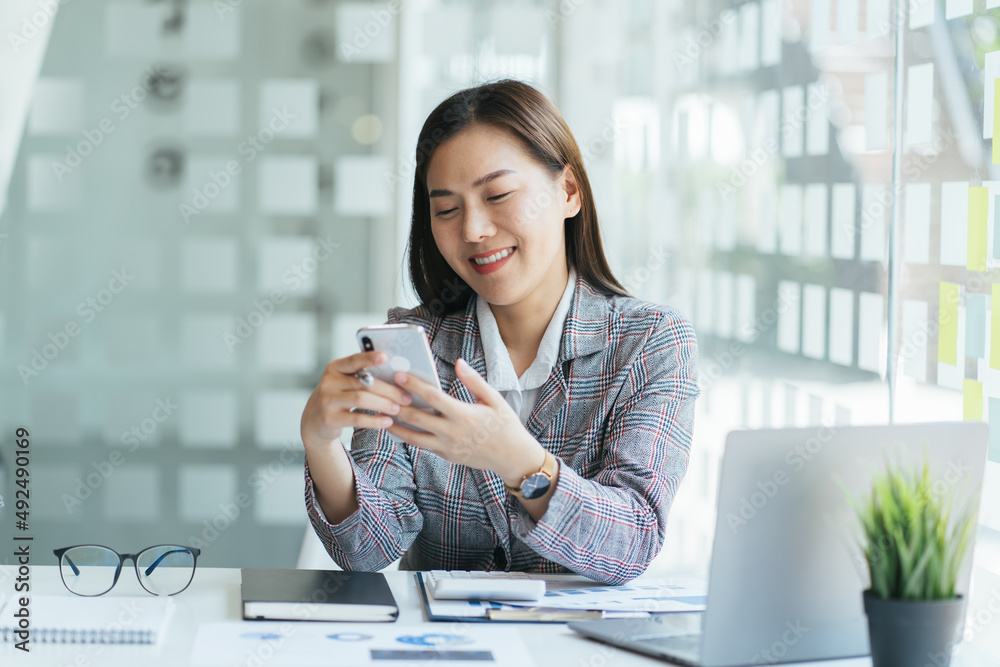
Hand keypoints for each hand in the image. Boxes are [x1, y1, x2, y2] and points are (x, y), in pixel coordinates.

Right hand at [300, 350, 413, 447]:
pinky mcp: (329, 418)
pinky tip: (387, 422)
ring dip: (383, 404)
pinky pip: (356, 419)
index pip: (354, 360)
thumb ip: (362, 376)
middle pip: (363, 383)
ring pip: (361, 399)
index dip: (369, 358)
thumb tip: (396, 374)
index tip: (385, 357)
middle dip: (388, 390)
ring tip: (398, 409)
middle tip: (406, 397)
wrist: (314, 420)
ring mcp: (327, 400)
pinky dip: (375, 420)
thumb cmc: (339, 397)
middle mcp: (328, 382)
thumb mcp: (344, 382)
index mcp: (335, 368)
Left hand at [385, 357, 545, 485]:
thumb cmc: (505, 425)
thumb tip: (458, 362)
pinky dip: (406, 436)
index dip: (414, 385)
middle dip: (396, 404)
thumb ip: (474, 381)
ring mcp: (447, 446)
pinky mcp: (445, 455)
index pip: (433, 397)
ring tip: (379, 412)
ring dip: (394, 424)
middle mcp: (452, 432)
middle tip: (381, 392)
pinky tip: (396, 426)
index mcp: (463, 415)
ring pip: (413, 436)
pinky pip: (421, 445)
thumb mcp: (494, 399)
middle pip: (416, 417)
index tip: (399, 374)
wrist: (512, 457)